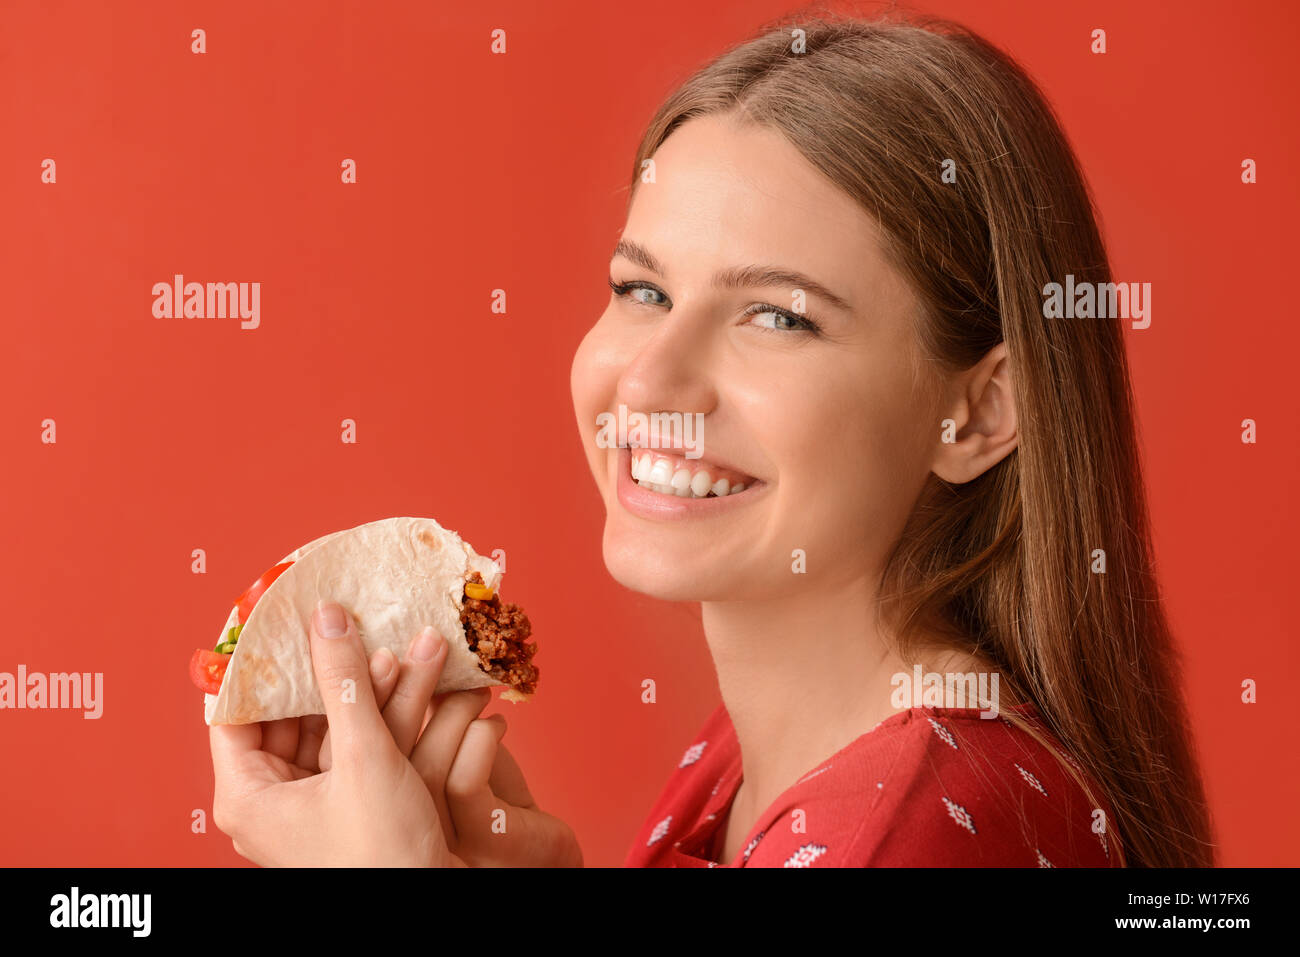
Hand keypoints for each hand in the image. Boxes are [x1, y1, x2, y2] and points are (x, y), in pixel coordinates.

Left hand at [209, 600, 462, 866]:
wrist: (433, 910)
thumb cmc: (383, 858)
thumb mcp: (364, 758)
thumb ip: (345, 682)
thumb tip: (327, 618)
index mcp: (248, 795)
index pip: (236, 709)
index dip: (260, 661)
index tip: (282, 617)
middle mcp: (274, 800)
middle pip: (295, 713)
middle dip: (336, 669)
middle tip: (356, 625)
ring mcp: (314, 803)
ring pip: (336, 726)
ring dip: (375, 687)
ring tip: (409, 645)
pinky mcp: (351, 805)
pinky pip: (362, 746)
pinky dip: (388, 715)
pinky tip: (421, 678)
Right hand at [375, 660, 583, 867]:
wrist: (537, 849)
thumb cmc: (485, 796)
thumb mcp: (442, 746)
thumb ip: (416, 710)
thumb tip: (397, 646)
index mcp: (372, 807)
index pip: (342, 752)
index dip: (355, 698)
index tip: (377, 648)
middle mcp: (393, 834)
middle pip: (375, 758)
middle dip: (397, 690)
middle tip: (423, 643)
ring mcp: (435, 846)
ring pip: (424, 767)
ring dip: (452, 713)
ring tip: (475, 691)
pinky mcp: (482, 846)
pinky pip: (466, 782)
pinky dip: (482, 740)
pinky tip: (496, 725)